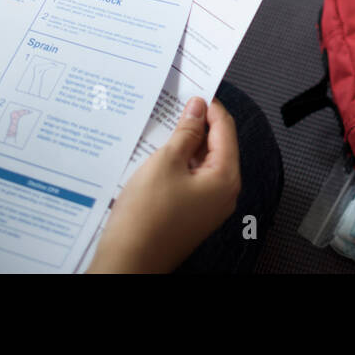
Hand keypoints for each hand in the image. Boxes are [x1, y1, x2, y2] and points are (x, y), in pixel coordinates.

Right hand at [87, 96, 240, 272]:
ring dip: (186, 144)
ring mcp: (209, 206)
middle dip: (198, 125)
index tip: (194, 92)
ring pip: (203, 163)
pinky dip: (179, 164)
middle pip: (218, 146)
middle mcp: (224, 193)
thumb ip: (186, 132)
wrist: (128, 261)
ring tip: (165, 126)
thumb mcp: (166, 162)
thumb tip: (198, 109)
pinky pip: (191, 180)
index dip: (210, 108)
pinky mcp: (192, 214)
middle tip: (177, 105)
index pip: (226, 129)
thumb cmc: (146, 217)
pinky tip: (160, 154)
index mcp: (226, 178)